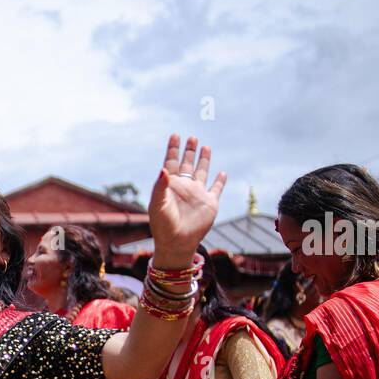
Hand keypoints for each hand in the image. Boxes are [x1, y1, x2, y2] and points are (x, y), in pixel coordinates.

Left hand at [147, 134, 226, 267]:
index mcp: (170, 185)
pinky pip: (216, 189)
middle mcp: (184, 187)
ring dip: (203, 160)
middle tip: (191, 137)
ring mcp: (197, 194)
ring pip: (202, 172)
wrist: (176, 242)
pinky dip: (220, 181)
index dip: (173, 149)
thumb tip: (163, 168)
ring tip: (205, 147)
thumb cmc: (163, 225)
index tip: (175, 135)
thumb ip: (160, 186)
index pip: (172, 162)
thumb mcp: (157, 204)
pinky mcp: (210, 203)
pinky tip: (222, 172)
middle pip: (187, 164)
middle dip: (189, 151)